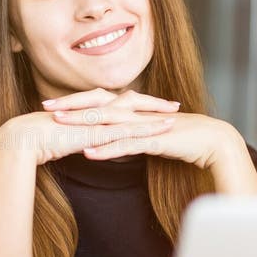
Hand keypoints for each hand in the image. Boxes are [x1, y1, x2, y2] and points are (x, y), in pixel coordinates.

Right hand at [0, 101, 175, 167]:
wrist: (23, 138)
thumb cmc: (37, 140)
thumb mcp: (63, 138)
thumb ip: (77, 138)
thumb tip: (84, 144)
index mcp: (87, 110)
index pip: (116, 103)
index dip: (136, 105)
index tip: (153, 106)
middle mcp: (94, 110)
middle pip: (130, 102)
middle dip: (153, 104)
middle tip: (173, 106)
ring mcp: (95, 120)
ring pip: (132, 115)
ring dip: (154, 116)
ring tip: (175, 117)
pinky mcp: (95, 132)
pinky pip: (124, 130)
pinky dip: (144, 130)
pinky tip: (159, 132)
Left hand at [42, 88, 256, 193]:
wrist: (211, 140)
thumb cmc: (179, 138)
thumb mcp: (148, 135)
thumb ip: (129, 134)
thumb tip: (110, 139)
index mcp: (132, 110)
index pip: (98, 103)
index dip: (74, 102)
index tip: (51, 105)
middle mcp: (135, 113)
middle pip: (98, 107)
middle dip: (71, 107)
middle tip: (45, 107)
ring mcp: (143, 125)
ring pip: (108, 123)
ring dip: (82, 124)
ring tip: (59, 125)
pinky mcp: (153, 139)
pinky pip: (126, 145)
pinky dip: (107, 149)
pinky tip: (89, 154)